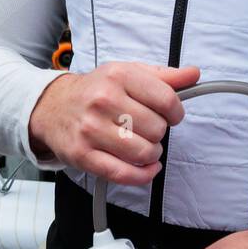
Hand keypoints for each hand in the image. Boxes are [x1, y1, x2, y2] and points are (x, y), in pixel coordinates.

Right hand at [28, 61, 199, 185]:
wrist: (53, 106)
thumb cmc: (96, 90)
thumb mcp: (128, 73)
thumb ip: (164, 76)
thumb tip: (193, 74)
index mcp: (119, 75)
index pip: (166, 99)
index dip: (176, 112)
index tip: (173, 115)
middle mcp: (103, 100)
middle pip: (156, 128)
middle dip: (159, 132)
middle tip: (148, 129)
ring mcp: (91, 129)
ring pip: (143, 152)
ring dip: (152, 154)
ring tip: (145, 145)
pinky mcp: (83, 155)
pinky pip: (123, 173)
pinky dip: (143, 175)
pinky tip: (147, 168)